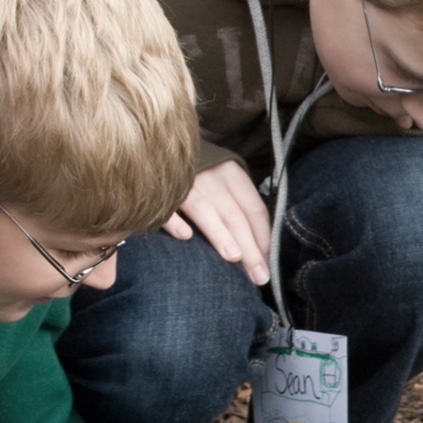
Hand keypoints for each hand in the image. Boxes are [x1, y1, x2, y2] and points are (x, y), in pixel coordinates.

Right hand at [161, 161, 270, 284]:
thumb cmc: (198, 171)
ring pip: (205, 210)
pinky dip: (175, 220)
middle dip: (249, 248)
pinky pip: (167, 207)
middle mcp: (211, 175)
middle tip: (259, 276)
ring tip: (233, 258)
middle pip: (234, 215)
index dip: (264, 237)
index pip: (254, 208)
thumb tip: (258, 249)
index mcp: (232, 174)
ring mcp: (183, 181)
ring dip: (220, 234)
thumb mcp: (223, 180)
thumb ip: (238, 206)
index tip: (269, 264)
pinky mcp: (155, 187)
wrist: (153, 146)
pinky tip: (185, 237)